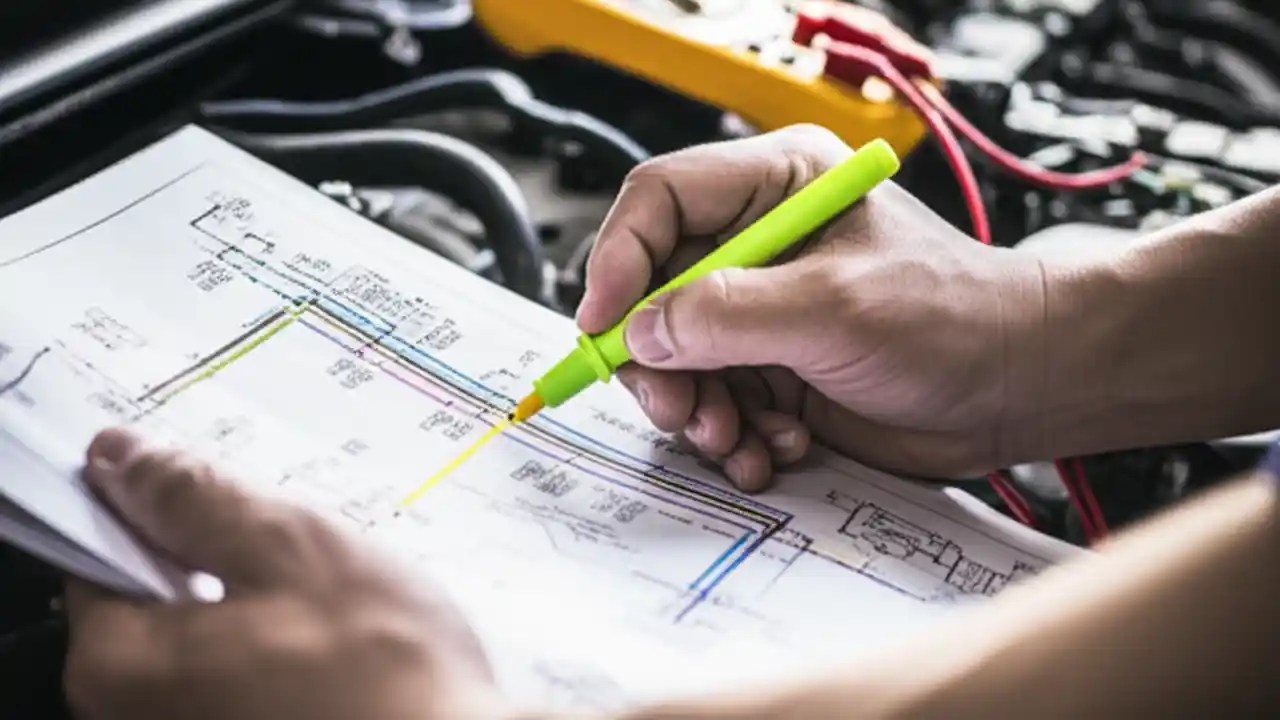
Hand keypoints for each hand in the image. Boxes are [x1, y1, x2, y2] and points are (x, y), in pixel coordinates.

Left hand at [64, 428, 502, 719]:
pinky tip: (342, 642)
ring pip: (211, 635)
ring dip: (262, 599)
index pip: (100, 555)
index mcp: (119, 665)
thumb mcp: (287, 546)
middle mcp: (136, 716)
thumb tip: (122, 454)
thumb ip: (194, 497)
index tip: (233, 497)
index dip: (163, 507)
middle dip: (222, 556)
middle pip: (156, 598)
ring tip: (334, 598)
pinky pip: (246, 674)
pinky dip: (284, 645)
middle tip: (302, 548)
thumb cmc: (379, 664)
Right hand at [577, 125, 1046, 489]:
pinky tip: (776, 450)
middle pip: (652, 293)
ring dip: (697, 413)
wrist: (1017, 389)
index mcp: (773, 186)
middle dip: (658, 363)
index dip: (617, 260)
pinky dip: (732, 439)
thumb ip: (729, 316)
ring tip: (740, 441)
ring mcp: (761, 313)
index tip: (603, 326)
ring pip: (675, 361)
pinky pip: (713, 404)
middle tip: (680, 411)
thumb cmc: (952, 319)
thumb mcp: (835, 308)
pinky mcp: (771, 370)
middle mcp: (756, 246)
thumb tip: (641, 331)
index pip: (658, 202)